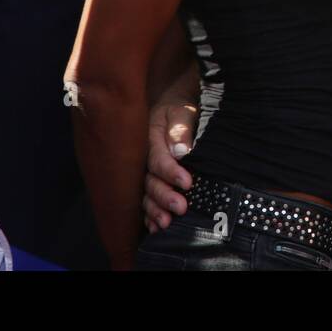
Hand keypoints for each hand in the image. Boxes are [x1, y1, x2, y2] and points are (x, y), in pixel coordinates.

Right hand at [142, 100, 196, 231]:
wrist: (171, 102)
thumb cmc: (179, 107)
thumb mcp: (182, 110)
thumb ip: (181, 128)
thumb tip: (181, 151)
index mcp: (150, 139)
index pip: (158, 160)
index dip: (171, 173)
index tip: (188, 183)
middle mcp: (143, 158)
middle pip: (150, 181)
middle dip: (164, 196)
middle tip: (181, 207)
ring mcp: (144, 171)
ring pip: (145, 195)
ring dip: (155, 210)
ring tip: (166, 224)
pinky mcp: (149, 180)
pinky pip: (145, 200)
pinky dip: (149, 216)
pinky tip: (156, 228)